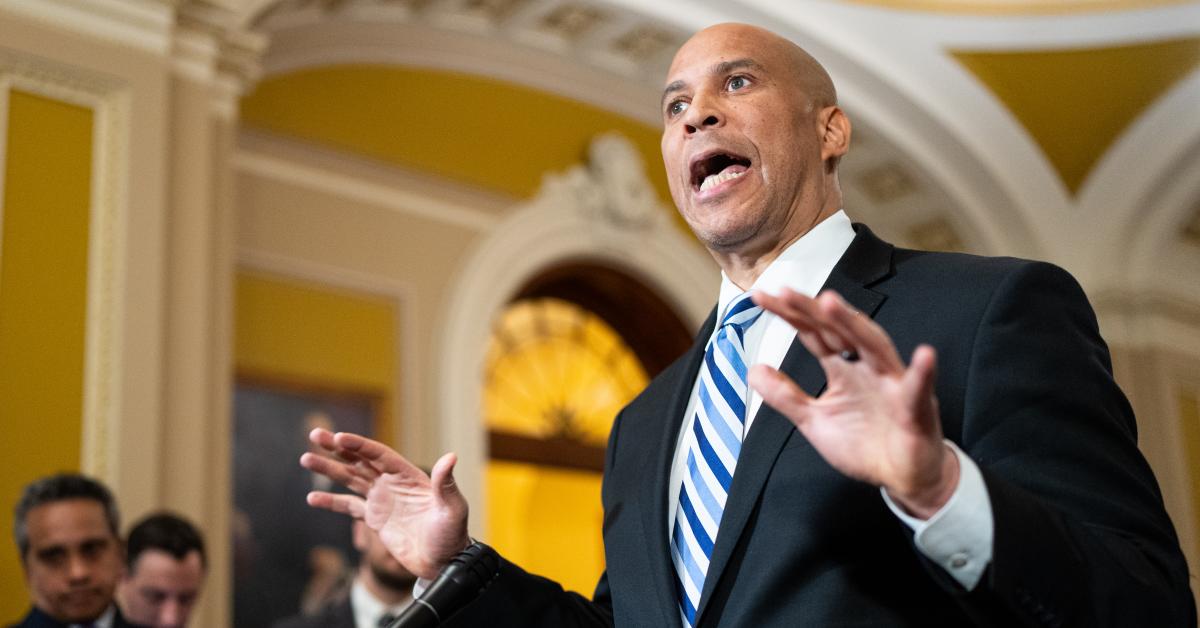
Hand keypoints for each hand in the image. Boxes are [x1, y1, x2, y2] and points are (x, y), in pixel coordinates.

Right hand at [300, 429, 470, 578]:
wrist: (443, 561)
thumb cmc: (452, 534)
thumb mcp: (452, 509)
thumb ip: (445, 484)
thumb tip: (450, 457)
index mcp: (408, 475)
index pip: (379, 455)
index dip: (359, 446)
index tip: (339, 438)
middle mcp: (392, 483)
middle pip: (360, 460)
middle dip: (337, 448)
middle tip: (315, 435)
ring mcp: (382, 499)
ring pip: (350, 479)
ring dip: (329, 469)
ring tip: (306, 458)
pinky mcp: (374, 518)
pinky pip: (348, 506)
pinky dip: (331, 502)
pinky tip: (312, 498)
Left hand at [748, 289, 957, 518]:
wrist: (903, 476)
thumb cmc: (865, 443)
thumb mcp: (814, 420)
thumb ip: (786, 396)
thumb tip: (753, 370)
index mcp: (843, 368)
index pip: (813, 333)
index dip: (789, 314)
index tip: (761, 297)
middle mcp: (867, 367)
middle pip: (837, 330)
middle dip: (811, 310)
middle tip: (784, 291)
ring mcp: (893, 384)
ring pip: (873, 346)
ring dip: (853, 324)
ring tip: (830, 302)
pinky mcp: (916, 409)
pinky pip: (918, 390)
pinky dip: (922, 373)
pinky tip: (924, 356)